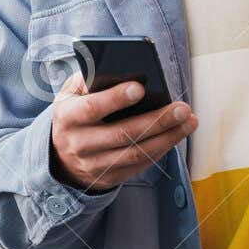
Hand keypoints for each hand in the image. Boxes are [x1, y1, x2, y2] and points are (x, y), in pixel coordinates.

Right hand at [49, 72, 196, 191]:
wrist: (59, 157)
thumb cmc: (75, 113)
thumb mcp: (71, 93)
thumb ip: (91, 79)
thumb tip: (124, 70)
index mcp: (67, 117)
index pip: (91, 108)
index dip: (115, 99)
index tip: (140, 87)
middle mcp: (78, 144)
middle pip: (122, 134)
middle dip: (156, 120)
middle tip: (183, 108)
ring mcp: (93, 165)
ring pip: (136, 153)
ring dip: (167, 137)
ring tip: (189, 121)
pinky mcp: (108, 178)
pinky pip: (140, 165)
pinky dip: (162, 149)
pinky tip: (177, 134)